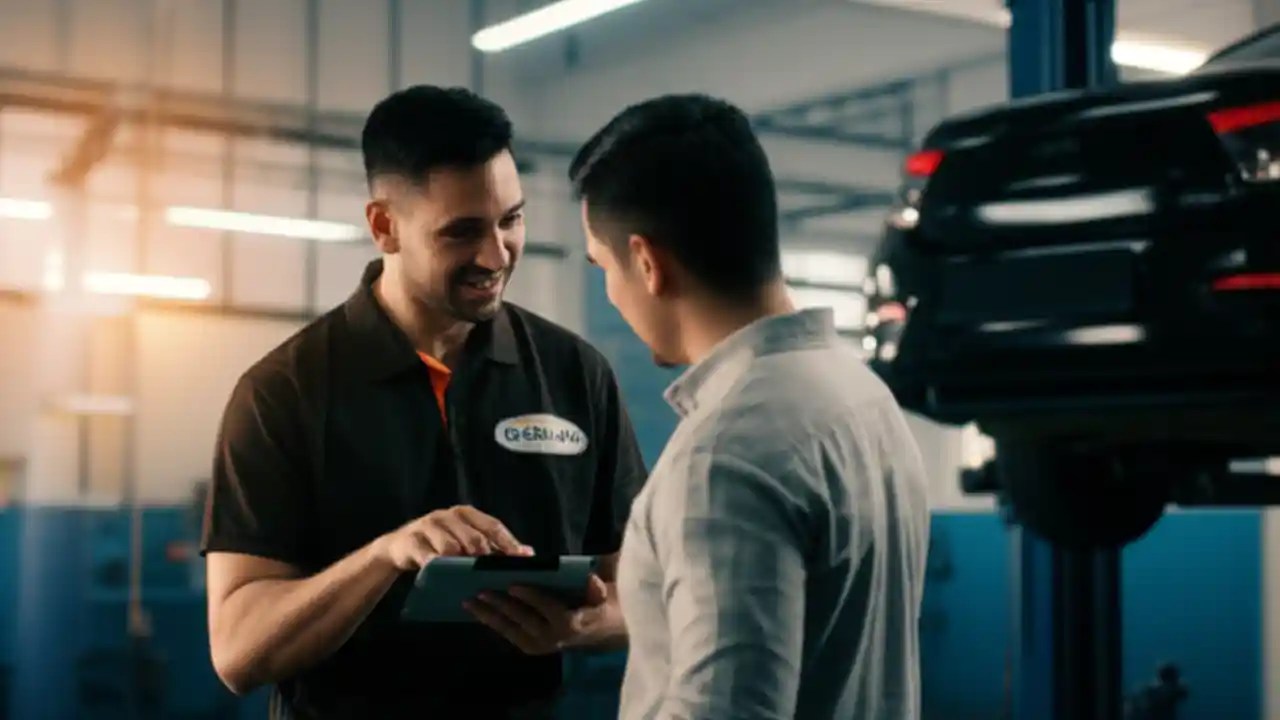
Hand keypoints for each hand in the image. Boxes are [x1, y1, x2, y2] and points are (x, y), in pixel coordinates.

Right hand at [376, 505, 533, 571]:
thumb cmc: (440, 544)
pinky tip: (440, 573)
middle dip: (484, 557)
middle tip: (491, 574)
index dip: (508, 543)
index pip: (493, 526)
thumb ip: (494, 546)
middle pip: (474, 537)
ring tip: (466, 577)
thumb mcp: (466, 541)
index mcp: (466, 514)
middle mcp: (448, 516)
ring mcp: (428, 525)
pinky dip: (435, 565)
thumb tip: (528, 553)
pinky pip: (427, 555)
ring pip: (451, 547)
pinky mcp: (412, 540)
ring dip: (459, 563)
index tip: (522, 558)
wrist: (399, 547)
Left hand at [465, 574, 612, 654]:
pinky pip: (510, 635)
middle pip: (523, 620)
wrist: (603, 636)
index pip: (548, 608)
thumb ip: (599, 583)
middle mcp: (553, 638)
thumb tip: (595, 573)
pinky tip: (478, 613)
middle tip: (482, 591)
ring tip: (470, 603)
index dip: (530, 597)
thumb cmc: (602, 607)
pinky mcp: (532, 648)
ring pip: (511, 630)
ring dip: (489, 617)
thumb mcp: (607, 593)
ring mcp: (541, 646)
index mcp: (571, 623)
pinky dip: (493, 624)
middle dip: (501, 605)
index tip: (513, 585)